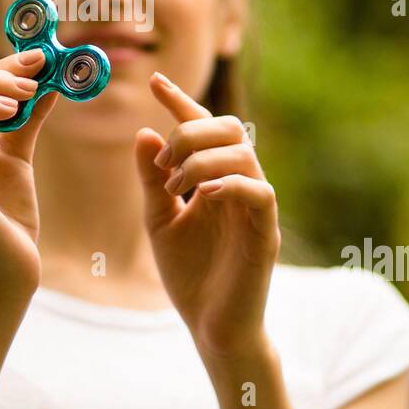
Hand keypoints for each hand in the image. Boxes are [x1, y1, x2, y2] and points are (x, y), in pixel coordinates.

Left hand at [134, 71, 281, 359]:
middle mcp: (238, 184)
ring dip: (201, 158)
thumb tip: (143, 132)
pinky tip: (202, 193)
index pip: (202, 127)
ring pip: (243, 153)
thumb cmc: (190, 275)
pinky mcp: (265, 232)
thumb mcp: (159, 220)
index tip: (154, 81)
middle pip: (230, 127)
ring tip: (173, 184)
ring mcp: (255, 206)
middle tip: (162, 163)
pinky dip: (229, 183)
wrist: (212, 327)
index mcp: (214, 177)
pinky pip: (259, 191)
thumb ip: (151, 180)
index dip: (180, 101)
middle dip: (191, 132)